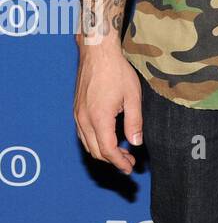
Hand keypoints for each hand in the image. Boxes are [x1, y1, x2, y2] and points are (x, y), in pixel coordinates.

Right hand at [73, 45, 141, 173]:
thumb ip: (134, 122)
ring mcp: (77, 115)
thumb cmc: (117, 72)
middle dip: (113, 160)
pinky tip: (109, 138)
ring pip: (87, 144)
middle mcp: (84, 120)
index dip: (119, 162)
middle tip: (129, 162)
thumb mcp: (133, 97)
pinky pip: (83, 134)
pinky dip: (95, 141)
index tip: (130, 168)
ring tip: (122, 152)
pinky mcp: (77, 110)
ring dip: (103, 152)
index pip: (107, 150)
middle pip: (95, 151)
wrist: (97, 54)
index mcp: (99, 118)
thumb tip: (136, 143)